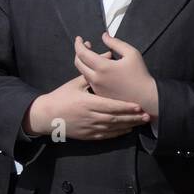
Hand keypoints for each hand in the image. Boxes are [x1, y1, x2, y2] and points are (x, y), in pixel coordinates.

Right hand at [23, 74, 148, 139]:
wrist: (46, 116)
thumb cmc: (61, 96)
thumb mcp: (75, 83)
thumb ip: (91, 74)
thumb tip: (106, 57)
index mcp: (87, 103)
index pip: (110, 106)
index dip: (125, 107)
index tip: (138, 106)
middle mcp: (89, 117)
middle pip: (115, 119)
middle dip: (132, 118)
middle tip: (147, 116)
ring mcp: (89, 128)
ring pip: (113, 129)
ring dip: (128, 125)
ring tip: (141, 122)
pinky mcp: (88, 135)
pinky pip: (106, 136)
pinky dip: (118, 133)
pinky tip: (127, 129)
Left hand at [73, 32, 158, 114]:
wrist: (146, 98)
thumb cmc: (141, 76)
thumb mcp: (132, 53)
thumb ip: (116, 43)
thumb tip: (104, 36)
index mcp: (103, 67)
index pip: (82, 52)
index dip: (79, 43)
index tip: (80, 39)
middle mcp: (96, 79)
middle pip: (78, 63)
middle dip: (80, 52)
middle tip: (87, 46)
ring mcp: (97, 88)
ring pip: (84, 72)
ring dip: (87, 63)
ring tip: (102, 59)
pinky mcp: (100, 95)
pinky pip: (90, 81)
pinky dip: (93, 73)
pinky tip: (104, 70)